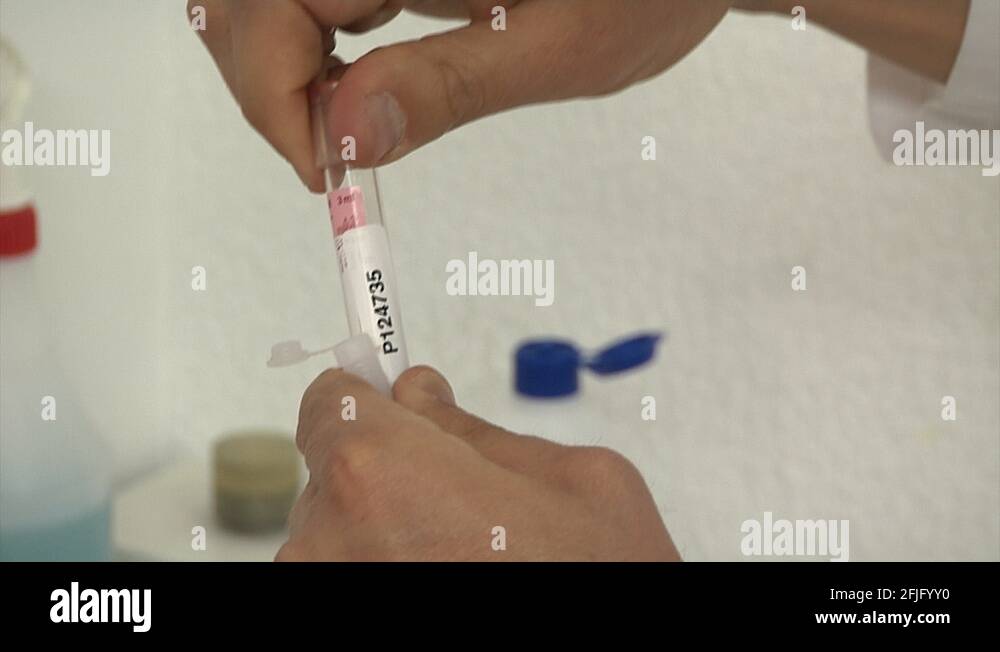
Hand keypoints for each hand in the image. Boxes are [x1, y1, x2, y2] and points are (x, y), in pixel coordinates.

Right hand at [191, 0, 731, 191]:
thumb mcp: (558, 50)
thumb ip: (449, 86)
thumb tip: (347, 138)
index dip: (273, 89)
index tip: (323, 172)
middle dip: (264, 81)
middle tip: (327, 161)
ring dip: (280, 69)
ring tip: (341, 135)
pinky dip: (309, 50)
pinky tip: (349, 91)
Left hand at [277, 366, 679, 560]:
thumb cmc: (598, 574)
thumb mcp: (573, 479)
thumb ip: (475, 428)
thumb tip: (420, 395)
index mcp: (380, 472)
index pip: (328, 402)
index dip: (371, 397)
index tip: (393, 402)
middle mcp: (330, 537)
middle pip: (339, 470)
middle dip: (392, 469)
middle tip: (459, 496)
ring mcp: (329, 588)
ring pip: (341, 532)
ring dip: (389, 530)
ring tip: (464, 556)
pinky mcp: (336, 620)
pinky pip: (349, 570)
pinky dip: (387, 567)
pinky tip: (449, 577)